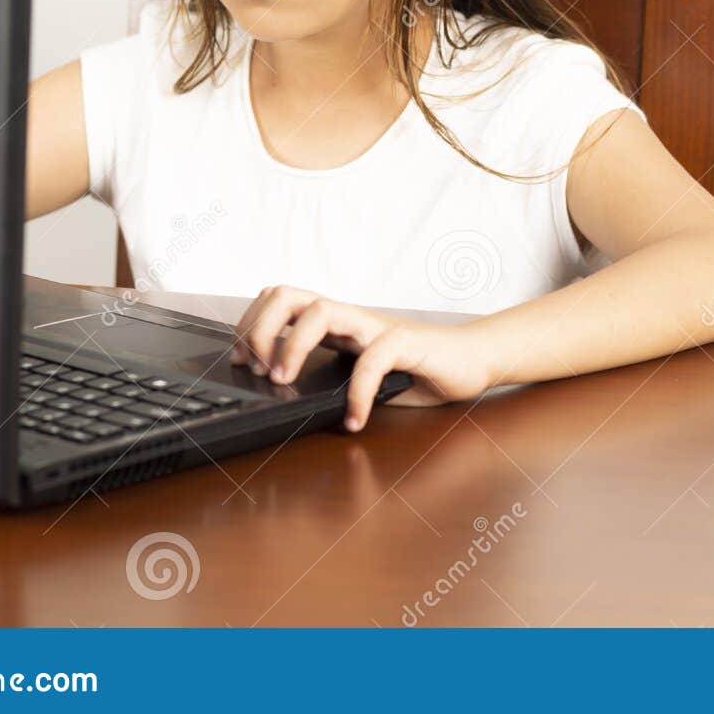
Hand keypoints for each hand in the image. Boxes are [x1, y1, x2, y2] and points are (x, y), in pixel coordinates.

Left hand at [230, 285, 493, 430]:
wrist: (471, 360)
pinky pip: (373, 359)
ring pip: (321, 311)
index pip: (278, 300)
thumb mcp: (359, 372)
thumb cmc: (415, 368)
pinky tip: (355, 419)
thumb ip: (328, 374)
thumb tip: (282, 394)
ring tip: (286, 382)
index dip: (250, 325)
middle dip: (259, 328)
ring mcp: (376, 326)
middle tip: (257, 367)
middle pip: (287, 294)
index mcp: (334, 323)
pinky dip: (357, 393)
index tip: (241, 361)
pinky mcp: (406, 342)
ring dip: (292, 347)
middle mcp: (350, 318)